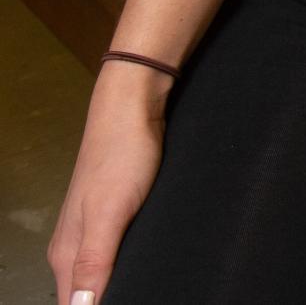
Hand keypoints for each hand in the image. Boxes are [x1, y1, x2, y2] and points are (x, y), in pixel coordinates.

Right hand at [50, 64, 168, 304]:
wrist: (133, 108)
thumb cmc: (121, 155)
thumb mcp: (108, 213)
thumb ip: (93, 262)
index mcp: (67, 254)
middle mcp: (75, 246)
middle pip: (85, 294)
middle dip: (109, 301)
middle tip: (147, 296)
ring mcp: (95, 229)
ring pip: (102, 274)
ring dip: (121, 283)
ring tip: (150, 285)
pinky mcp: (116, 213)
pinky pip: (118, 252)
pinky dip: (130, 263)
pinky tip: (149, 263)